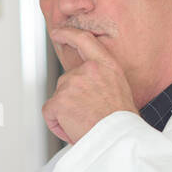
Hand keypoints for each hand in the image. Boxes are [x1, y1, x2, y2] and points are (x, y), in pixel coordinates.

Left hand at [42, 27, 135, 144]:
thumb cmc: (122, 123)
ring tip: (85, 124)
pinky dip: (57, 125)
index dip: (69, 34)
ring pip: (59, 99)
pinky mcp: (59, 100)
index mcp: (107, 66)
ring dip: (67, 114)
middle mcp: (89, 70)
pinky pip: (50, 114)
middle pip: (67, 81)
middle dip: (72, 100)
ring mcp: (72, 84)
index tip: (58, 32)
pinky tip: (73, 129)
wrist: (119, 139)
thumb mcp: (120, 91)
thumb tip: (86, 89)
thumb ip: (101, 81)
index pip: (85, 40)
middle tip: (89, 115)